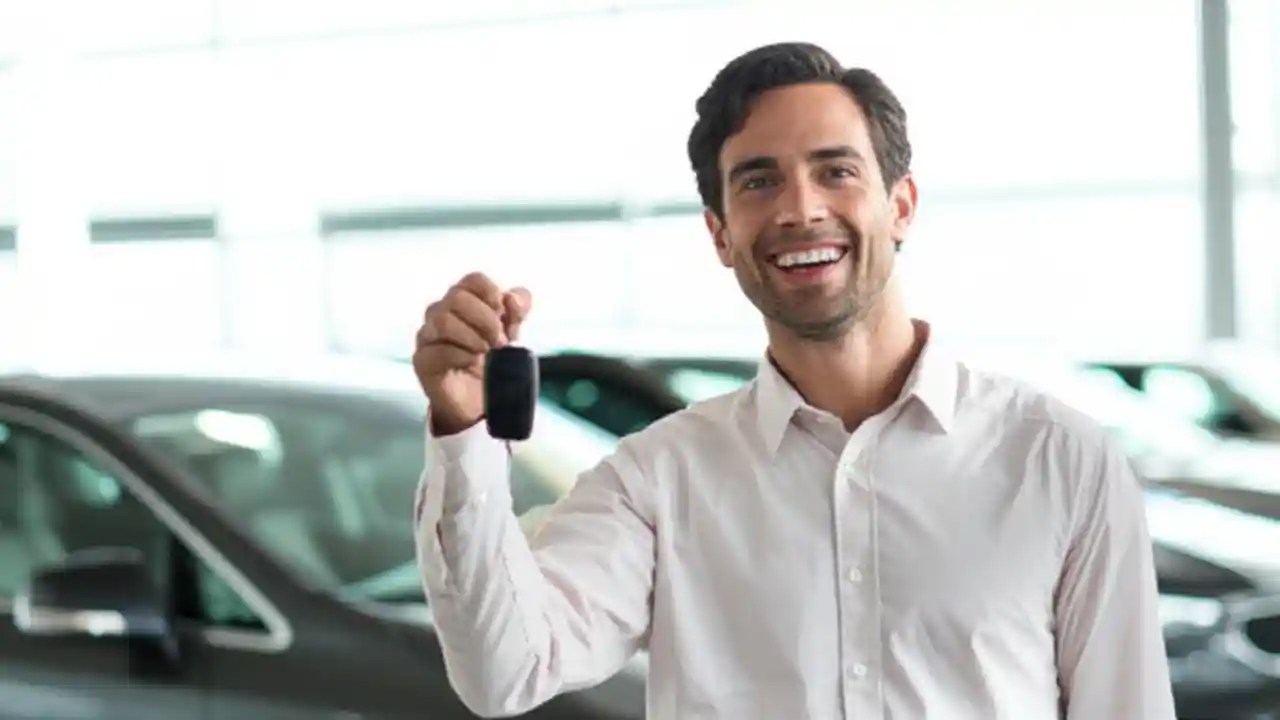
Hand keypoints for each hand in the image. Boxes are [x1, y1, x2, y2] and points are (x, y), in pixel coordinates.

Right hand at [412, 272, 531, 434]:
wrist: (480, 398)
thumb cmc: (492, 357)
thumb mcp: (513, 330)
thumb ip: (518, 308)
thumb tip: (512, 298)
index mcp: (463, 299)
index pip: (473, 280)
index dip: (491, 292)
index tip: (504, 313)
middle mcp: (440, 312)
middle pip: (457, 297)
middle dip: (485, 319)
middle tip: (499, 341)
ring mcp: (428, 335)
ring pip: (443, 320)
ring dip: (472, 336)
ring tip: (486, 352)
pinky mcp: (422, 360)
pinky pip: (437, 350)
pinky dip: (461, 355)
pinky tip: (472, 363)